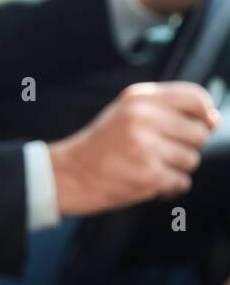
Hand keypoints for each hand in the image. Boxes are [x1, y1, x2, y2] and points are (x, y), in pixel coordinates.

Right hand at [48, 81, 218, 215]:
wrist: (71, 173)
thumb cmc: (103, 145)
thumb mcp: (128, 114)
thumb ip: (168, 111)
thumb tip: (214, 120)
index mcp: (139, 98)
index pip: (195, 97)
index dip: (204, 113)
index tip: (199, 124)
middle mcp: (143, 118)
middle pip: (199, 133)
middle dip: (186, 146)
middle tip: (159, 150)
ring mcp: (146, 146)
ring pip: (192, 159)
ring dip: (176, 168)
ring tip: (149, 164)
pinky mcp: (149, 174)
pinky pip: (182, 181)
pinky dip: (169, 186)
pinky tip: (148, 180)